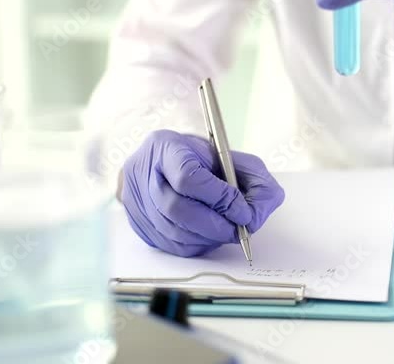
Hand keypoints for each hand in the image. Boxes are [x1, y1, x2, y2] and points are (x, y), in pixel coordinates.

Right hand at [121, 130, 284, 256]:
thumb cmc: (198, 159)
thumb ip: (252, 177)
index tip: (242, 209)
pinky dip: (197, 245)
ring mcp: (137, 202)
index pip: (189, 177)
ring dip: (208, 237)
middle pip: (177, 209)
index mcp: (166, 148)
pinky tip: (209, 235)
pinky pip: (170, 245)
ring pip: (174, 232)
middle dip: (216, 224)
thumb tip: (256, 213)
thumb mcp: (230, 156)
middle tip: (240, 230)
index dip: (219, 197)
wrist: (161, 164)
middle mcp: (143, 175)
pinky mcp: (139, 224)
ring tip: (227, 231)